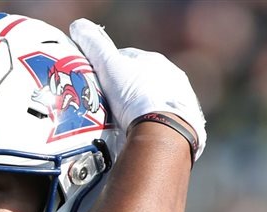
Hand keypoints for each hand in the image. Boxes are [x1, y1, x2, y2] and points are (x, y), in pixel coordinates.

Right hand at [69, 19, 205, 160]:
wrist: (163, 131)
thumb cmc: (134, 96)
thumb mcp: (109, 67)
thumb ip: (94, 46)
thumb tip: (78, 25)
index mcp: (154, 59)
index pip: (127, 58)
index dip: (110, 68)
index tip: (99, 82)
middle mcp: (172, 75)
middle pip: (143, 79)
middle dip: (128, 88)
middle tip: (111, 105)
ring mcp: (183, 99)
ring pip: (155, 99)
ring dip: (142, 106)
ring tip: (127, 121)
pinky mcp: (188, 121)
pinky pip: (166, 119)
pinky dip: (155, 122)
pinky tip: (144, 131)